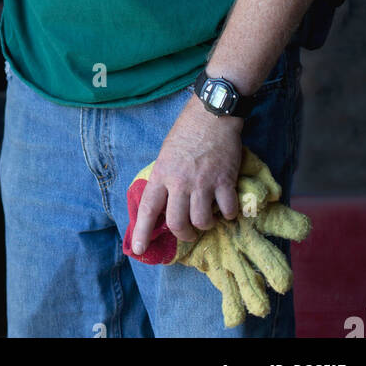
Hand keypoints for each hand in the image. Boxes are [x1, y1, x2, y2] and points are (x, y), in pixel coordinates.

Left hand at [129, 93, 243, 254]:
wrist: (211, 114)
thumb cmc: (186, 132)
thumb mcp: (166, 154)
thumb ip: (165, 178)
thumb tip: (165, 203)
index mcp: (162, 174)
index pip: (148, 209)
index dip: (142, 232)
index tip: (138, 250)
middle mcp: (180, 182)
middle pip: (177, 223)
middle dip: (183, 234)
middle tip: (188, 231)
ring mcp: (203, 183)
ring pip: (201, 221)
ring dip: (204, 225)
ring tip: (207, 218)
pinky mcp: (225, 181)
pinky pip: (226, 211)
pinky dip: (227, 214)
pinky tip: (226, 207)